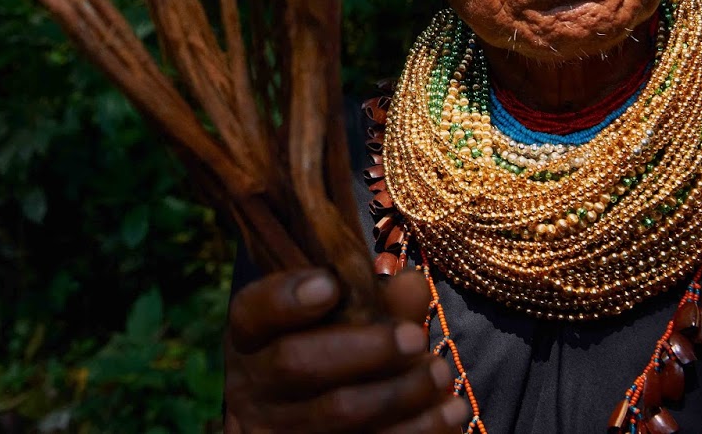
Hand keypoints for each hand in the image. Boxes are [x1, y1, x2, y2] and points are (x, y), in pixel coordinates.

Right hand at [224, 267, 471, 432]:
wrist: (302, 428)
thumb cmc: (326, 357)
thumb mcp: (336, 325)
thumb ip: (372, 299)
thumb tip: (412, 283)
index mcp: (252, 337)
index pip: (253, 310)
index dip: (287, 298)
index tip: (330, 285)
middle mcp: (252, 385)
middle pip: (297, 363)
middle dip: (364, 348)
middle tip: (416, 337)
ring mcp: (275, 432)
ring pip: (337, 414)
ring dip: (400, 393)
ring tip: (442, 374)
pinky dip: (416, 431)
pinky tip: (449, 413)